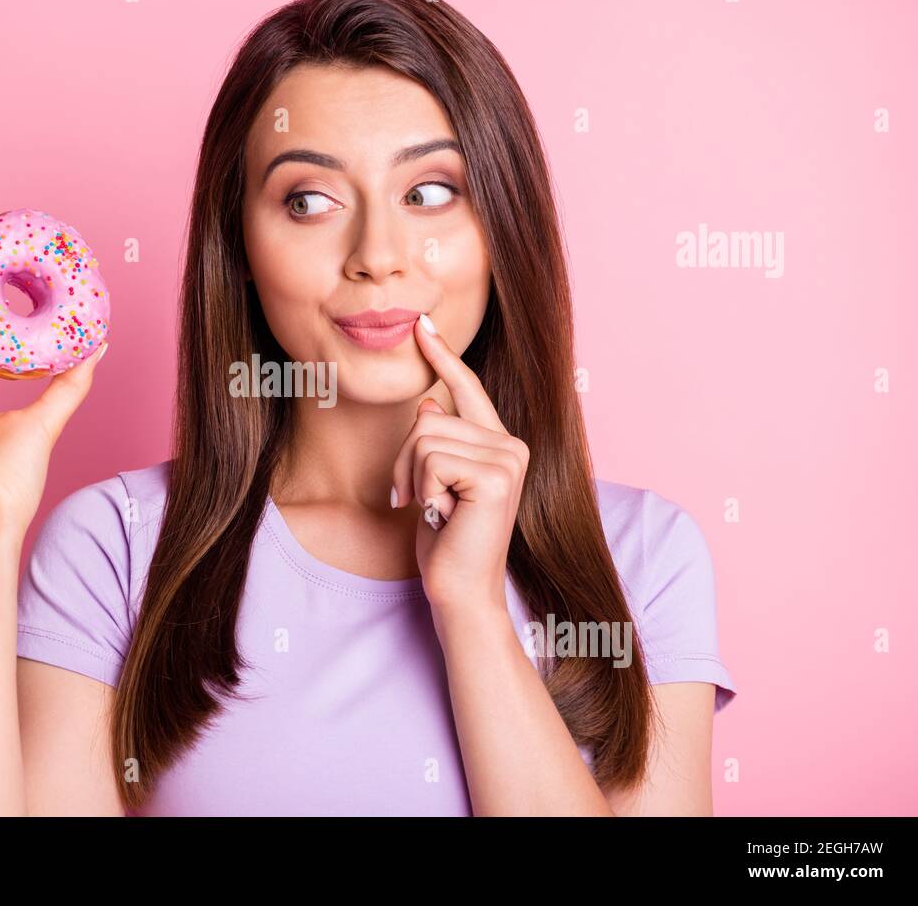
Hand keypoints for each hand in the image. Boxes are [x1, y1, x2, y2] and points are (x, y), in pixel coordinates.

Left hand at [390, 314, 528, 613]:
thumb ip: (436, 442)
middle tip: (419, 501)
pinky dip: (422, 490)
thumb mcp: (432, 483)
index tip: (422, 326)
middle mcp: (512, 445)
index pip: (468, 389)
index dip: (443, 357)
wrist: (461, 591)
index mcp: (500, 444)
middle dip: (405, 461)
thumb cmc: (445, 542)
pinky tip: (442, 515)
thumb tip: (427, 403)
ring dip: (412, 479)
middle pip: (427, 417)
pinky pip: (430, 459)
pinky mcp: (496, 476)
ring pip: (424, 436)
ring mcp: (508, 459)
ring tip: (433, 510)